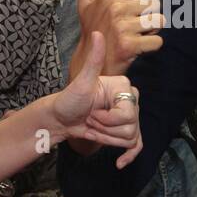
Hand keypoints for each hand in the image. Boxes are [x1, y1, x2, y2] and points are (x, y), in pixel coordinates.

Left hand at [51, 31, 142, 166]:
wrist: (61, 119)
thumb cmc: (69, 99)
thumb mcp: (81, 82)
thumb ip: (93, 60)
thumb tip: (98, 33)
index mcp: (124, 87)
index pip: (129, 112)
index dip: (108, 119)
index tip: (92, 112)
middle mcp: (131, 100)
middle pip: (131, 127)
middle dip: (106, 129)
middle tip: (91, 119)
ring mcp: (129, 117)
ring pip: (130, 138)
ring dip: (107, 138)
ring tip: (93, 127)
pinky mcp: (124, 132)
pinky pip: (136, 146)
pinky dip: (128, 156)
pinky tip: (119, 163)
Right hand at [67, 0, 162, 76]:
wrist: (90, 62)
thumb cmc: (93, 29)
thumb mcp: (86, 1)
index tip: (132, 11)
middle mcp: (116, 7)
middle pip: (156, 4)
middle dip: (149, 16)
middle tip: (134, 26)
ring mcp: (122, 26)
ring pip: (159, 22)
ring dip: (152, 31)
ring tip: (136, 36)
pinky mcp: (129, 45)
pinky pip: (157, 41)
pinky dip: (151, 46)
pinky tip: (137, 48)